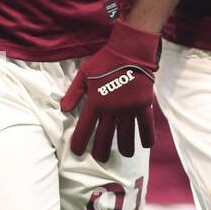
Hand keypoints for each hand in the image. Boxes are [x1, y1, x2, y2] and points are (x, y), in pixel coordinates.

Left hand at [60, 21, 159, 161]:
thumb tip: (63, 109)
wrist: (129, 51)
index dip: (79, 142)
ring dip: (125, 147)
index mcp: (95, 102)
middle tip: (101, 158)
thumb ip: (73, 93)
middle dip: (101, 151)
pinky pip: (146, 126)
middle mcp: (111, 110)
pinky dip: (147, 137)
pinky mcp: (143, 105)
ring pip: (126, 135)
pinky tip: (145, 145)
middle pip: (105, 137)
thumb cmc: (105, 61)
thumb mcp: (83, 74)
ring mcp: (129, 109)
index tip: (77, 152)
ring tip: (125, 154)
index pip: (85, 128)